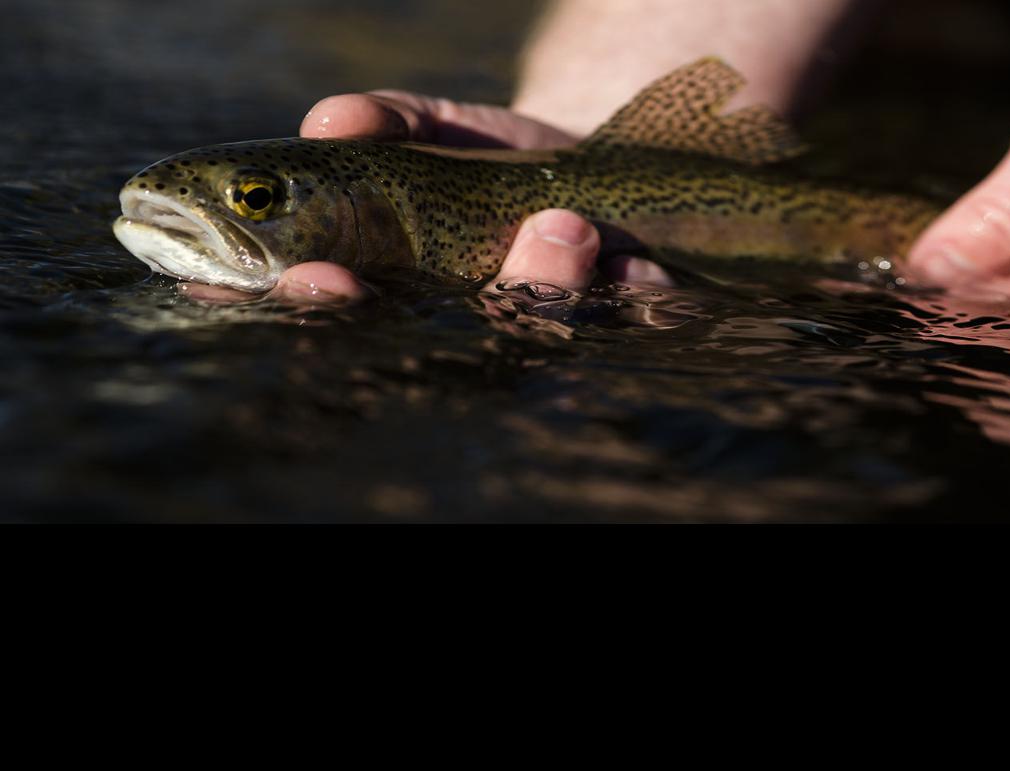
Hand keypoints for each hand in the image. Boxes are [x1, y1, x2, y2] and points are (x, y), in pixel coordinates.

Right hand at [181, 91, 671, 305]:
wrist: (580, 165)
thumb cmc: (475, 157)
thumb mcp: (426, 124)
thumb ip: (383, 122)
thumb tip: (334, 120)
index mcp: (386, 291)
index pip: (325, 318)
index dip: (314, 311)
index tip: (328, 280)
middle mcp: (451, 332)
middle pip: (444, 348)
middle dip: (478, 303)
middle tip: (506, 259)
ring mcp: (529, 338)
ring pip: (536, 341)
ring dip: (552, 287)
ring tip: (570, 226)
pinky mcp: (603, 333)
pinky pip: (617, 332)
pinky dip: (628, 296)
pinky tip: (632, 263)